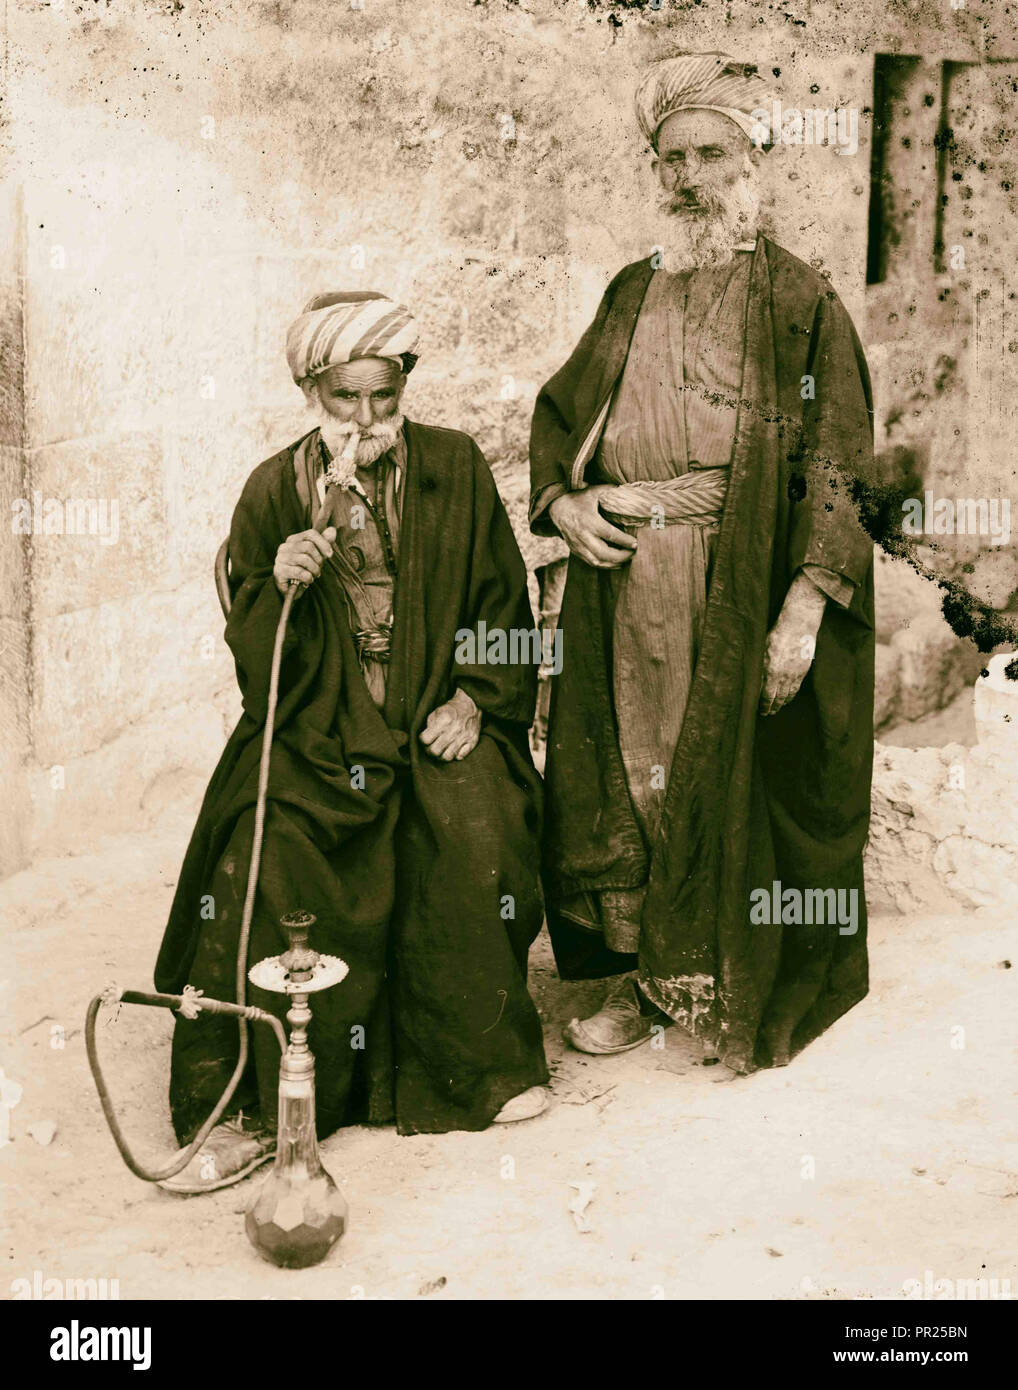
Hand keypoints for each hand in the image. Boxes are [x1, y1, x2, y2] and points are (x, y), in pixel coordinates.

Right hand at [273, 526, 336, 594]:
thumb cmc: (304, 570)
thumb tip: (333, 529)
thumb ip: (324, 543)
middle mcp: (284, 547)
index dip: (324, 543)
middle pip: (309, 546)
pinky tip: (307, 581)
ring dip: (314, 570)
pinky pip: (299, 572)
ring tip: (314, 576)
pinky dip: (308, 578)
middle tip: (319, 569)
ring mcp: (280, 558)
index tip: (330, 555)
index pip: (311, 534)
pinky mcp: (279, 571)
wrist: (290, 590)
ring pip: (305, 559)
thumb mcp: (316, 556)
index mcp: (293, 540)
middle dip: (319, 560)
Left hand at [419, 688, 481, 760]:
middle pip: (435, 751)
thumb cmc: (451, 709)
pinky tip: (452, 749)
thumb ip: (429, 725)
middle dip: (429, 751)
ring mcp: (465, 737)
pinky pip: (460, 757)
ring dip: (441, 756)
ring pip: (447, 757)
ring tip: (440, 750)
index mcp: (444, 721)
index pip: (425, 739)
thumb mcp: (436, 712)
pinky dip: (455, 755)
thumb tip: (424, 740)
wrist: (471, 704)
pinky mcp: (473, 742)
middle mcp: (455, 730)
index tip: (424, 739)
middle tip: (430, 747)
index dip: (422, 740)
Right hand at [549, 487, 637, 568]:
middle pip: (605, 553)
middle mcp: (583, 536)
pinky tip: (615, 563)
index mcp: (589, 521)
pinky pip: (591, 562)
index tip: (636, 544)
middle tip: (633, 553)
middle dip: (621, 556)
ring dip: (613, 564)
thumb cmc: (577, 498)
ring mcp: (578, 545)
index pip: (610, 535)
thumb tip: (629, 493)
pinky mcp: (575, 550)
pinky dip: (604, 565)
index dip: (624, 541)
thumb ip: (611, 492)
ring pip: (597, 562)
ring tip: (626, 560)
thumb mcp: (594, 491)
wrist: (555, 507)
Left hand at [759, 574, 826, 714]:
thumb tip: (752, 680)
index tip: (761, 711)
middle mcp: (783, 675)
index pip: (766, 695)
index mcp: (771, 671)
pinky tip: (788, 698)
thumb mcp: (761, 650)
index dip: (763, 705)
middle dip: (772, 707)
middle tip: (768, 713)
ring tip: (777, 708)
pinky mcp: (803, 670)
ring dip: (782, 703)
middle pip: (777, 698)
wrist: (798, 625)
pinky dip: (791, 695)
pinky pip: (797, 687)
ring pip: (788, 694)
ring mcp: (795, 673)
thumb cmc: (776, 634)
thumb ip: (758, 666)